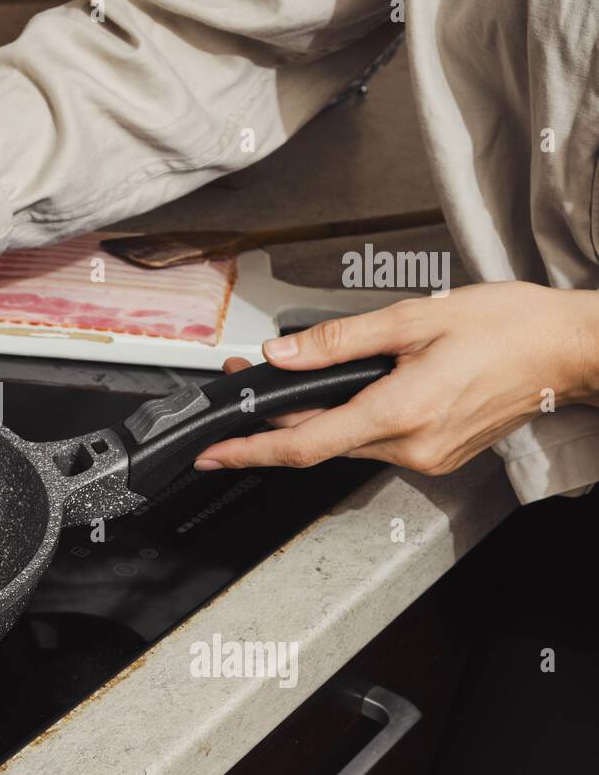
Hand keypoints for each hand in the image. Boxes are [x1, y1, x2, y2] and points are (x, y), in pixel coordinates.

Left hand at [194, 281, 598, 475]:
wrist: (570, 351)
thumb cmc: (508, 327)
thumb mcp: (415, 317)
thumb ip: (340, 340)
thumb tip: (283, 354)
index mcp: (401, 412)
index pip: (304, 443)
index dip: (250, 450)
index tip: (212, 453)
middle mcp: (411, 446)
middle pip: (319, 442)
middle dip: (274, 418)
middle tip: (246, 383)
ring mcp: (426, 457)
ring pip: (346, 443)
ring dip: (313, 417)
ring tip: (289, 379)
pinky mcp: (436, 455)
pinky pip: (374, 442)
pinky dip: (349, 420)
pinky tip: (347, 393)